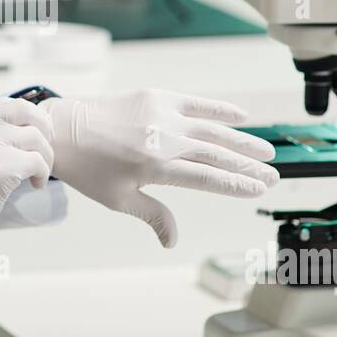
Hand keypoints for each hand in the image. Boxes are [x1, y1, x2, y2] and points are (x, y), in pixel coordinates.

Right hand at [0, 98, 54, 269]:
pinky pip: (37, 161)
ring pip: (35, 137)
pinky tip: (34, 186)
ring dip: (45, 156)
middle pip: (24, 111)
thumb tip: (21, 123)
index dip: (25, 119)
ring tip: (36, 174)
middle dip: (42, 129)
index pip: (4, 103)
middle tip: (43, 151)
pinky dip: (42, 174)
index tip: (32, 138)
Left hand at [39, 89, 278, 247]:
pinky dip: (218, 109)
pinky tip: (241, 117)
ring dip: (242, 141)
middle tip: (274, 175)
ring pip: (211, 129)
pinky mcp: (154, 96)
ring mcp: (160, 114)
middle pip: (216, 154)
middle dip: (247, 166)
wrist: (62, 129)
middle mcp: (161, 138)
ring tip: (266, 152)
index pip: (206, 178)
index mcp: (153, 167)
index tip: (259, 189)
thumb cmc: (88, 170)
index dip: (236, 184)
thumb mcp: (118, 199)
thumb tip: (174, 240)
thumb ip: (153, 215)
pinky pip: (194, 102)